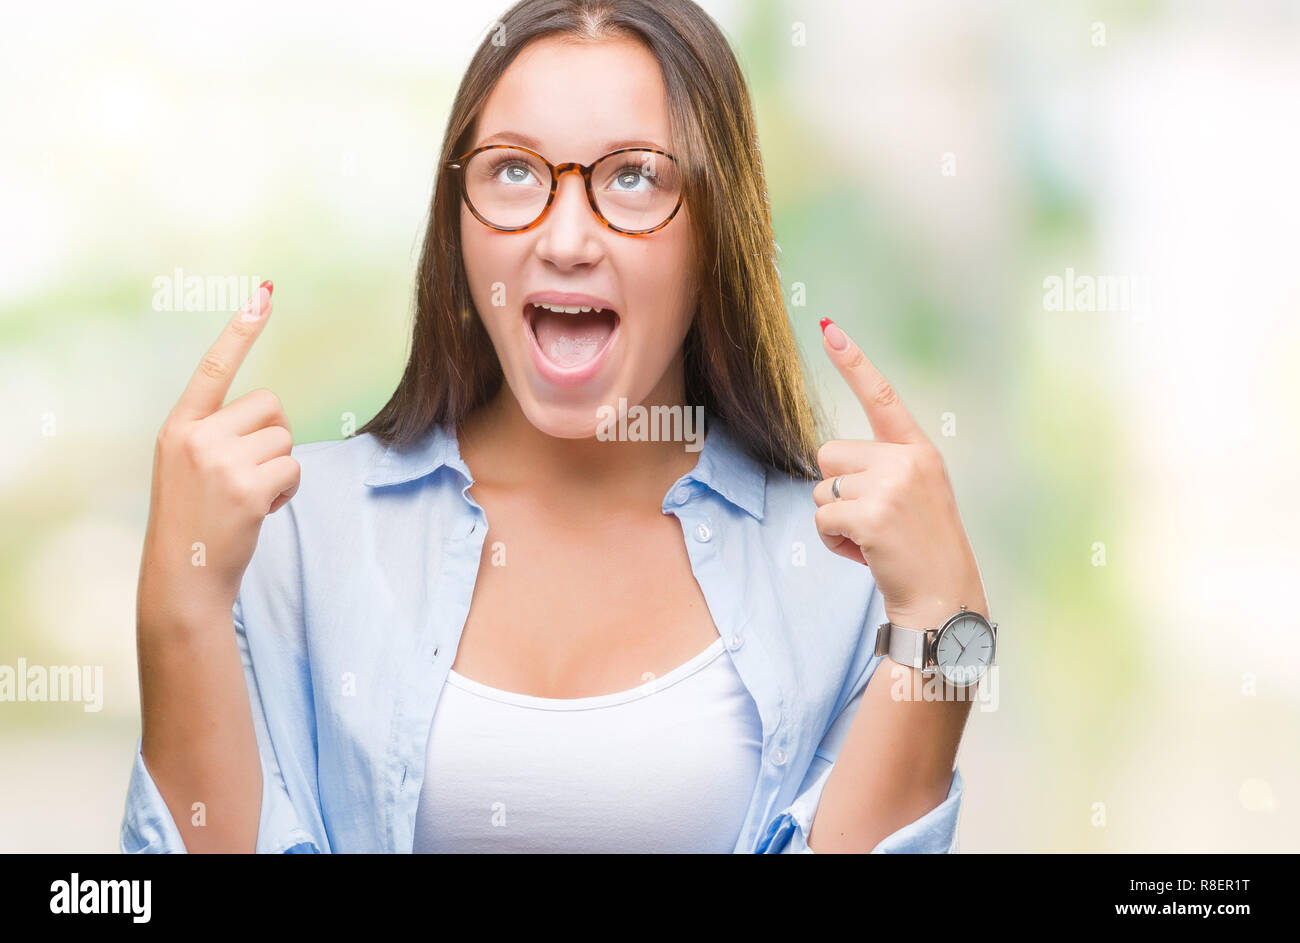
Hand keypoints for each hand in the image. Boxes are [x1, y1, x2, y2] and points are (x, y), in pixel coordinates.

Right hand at [138, 281, 299, 617]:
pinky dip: (286, 492)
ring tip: (246, 496)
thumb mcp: (188, 466)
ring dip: (279, 469)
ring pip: (286, 440)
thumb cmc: (194, 520)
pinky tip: (259, 511)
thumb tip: (271, 412)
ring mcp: (222, 462)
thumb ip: (216, 434)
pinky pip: (293, 471)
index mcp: (179, 426)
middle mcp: (197, 437)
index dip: (241, 331)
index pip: (215, 368)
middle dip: (272, 436)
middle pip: (271, 406)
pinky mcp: (248, 488)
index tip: (265, 295)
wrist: (183, 575)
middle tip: (246, 473)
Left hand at [813, 318, 986, 628]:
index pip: (881, 396)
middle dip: (837, 488)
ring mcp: (890, 486)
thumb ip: (883, 469)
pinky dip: (833, 542)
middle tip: (872, 519)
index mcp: (919, 450)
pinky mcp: (870, 515)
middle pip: (829, 453)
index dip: (853, 361)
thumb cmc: (921, 550)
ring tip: (873, 539)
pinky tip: (865, 553)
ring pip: (822, 488)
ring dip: (835, 518)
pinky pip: (822, 518)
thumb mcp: (915, 494)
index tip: (829, 327)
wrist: (943, 599)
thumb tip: (831, 463)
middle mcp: (907, 460)